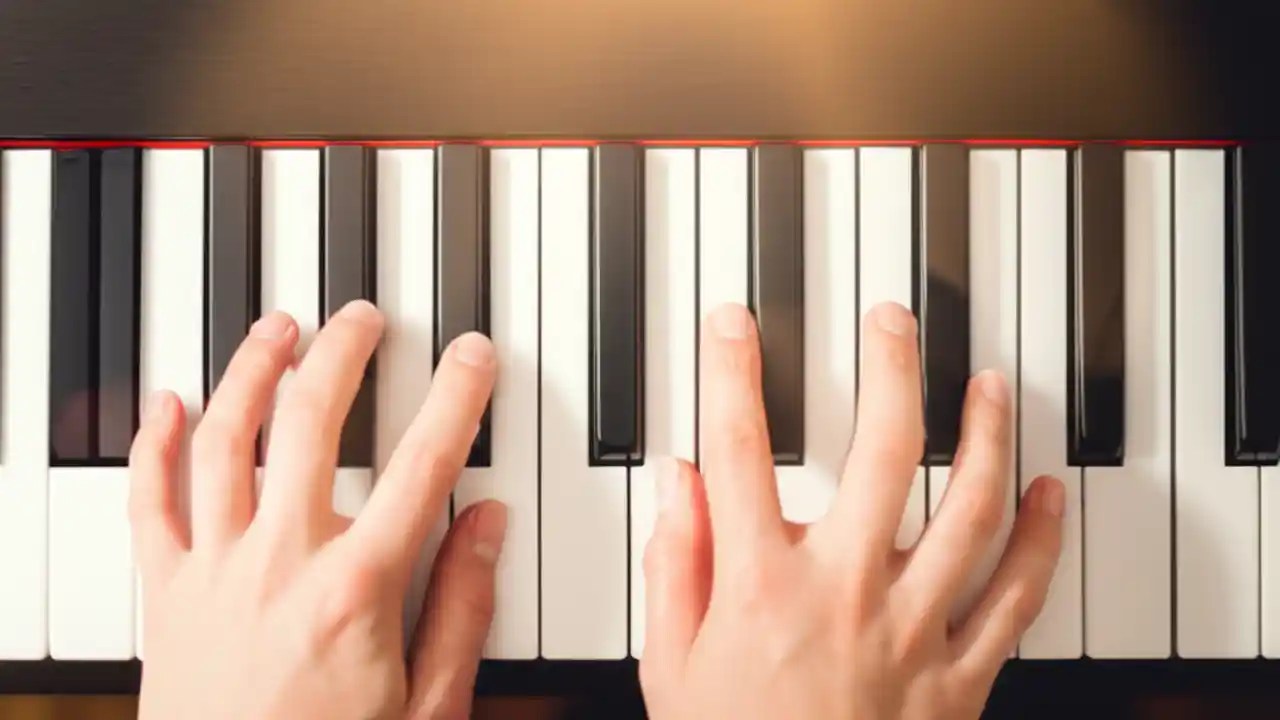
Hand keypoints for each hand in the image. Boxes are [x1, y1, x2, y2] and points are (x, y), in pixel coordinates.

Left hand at [131, 300, 504, 719]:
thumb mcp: (429, 704)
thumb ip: (462, 606)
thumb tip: (489, 525)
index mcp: (356, 589)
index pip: (421, 463)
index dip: (456, 397)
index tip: (471, 358)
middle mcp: (280, 563)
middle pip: (308, 422)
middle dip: (341, 353)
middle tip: (364, 319)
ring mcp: (214, 572)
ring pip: (223, 440)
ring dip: (250, 371)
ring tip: (277, 328)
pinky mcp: (165, 595)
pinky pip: (149, 502)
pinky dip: (151, 443)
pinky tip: (166, 400)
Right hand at [640, 302, 1064, 719]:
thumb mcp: (670, 666)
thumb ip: (674, 566)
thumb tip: (679, 483)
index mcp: (761, 589)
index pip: (741, 451)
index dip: (733, 373)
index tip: (734, 324)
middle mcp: (845, 594)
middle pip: (882, 453)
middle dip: (890, 368)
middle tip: (892, 320)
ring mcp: (913, 631)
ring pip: (969, 512)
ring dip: (986, 437)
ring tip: (988, 386)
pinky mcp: (962, 675)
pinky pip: (1018, 598)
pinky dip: (1043, 541)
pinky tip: (1048, 493)